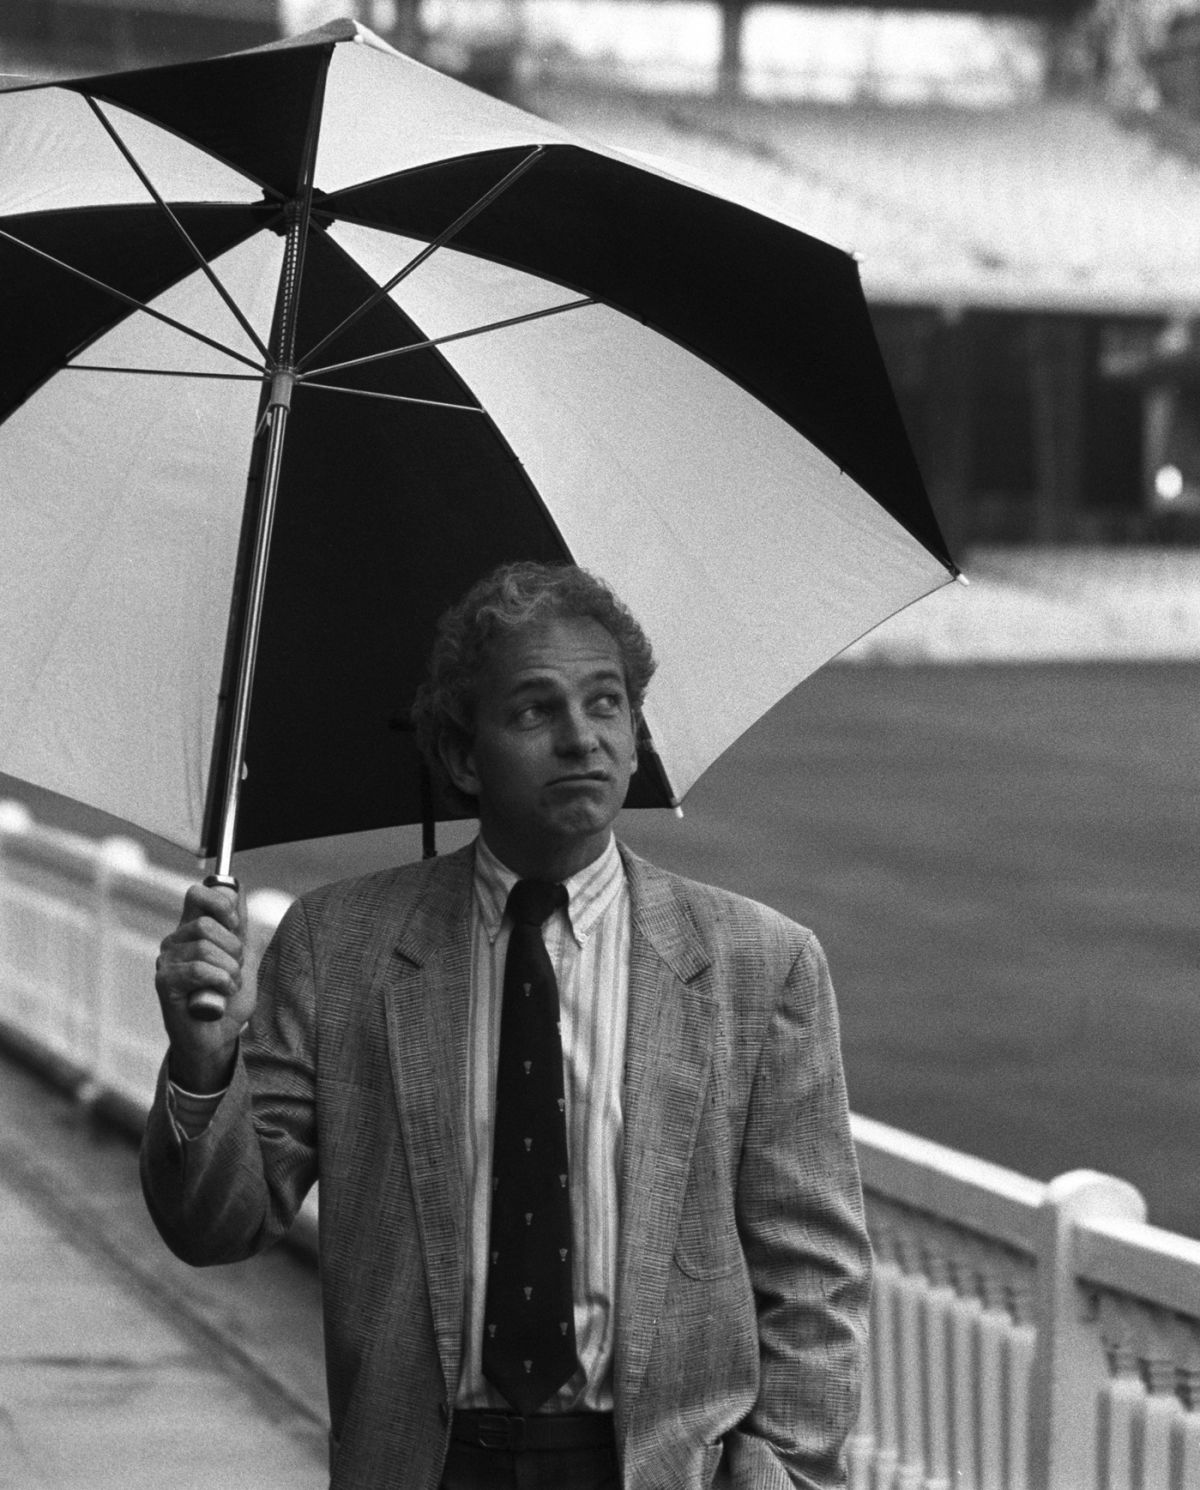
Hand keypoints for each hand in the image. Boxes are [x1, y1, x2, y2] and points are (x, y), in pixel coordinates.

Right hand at [155, 880, 251, 1091]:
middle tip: (236, 968)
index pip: (197, 894)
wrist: (217, 1038)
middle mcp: (175, 941)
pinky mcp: (164, 982)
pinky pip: (197, 970)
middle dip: (233, 947)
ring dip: (229, 969)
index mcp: (193, 929)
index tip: (236, 925)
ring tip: (230, 985)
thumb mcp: (244, 958)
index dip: (222, 904)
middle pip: (206, 923)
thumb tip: (237, 890)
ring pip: (203, 947)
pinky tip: (223, 993)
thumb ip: (241, 928)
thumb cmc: (228, 999)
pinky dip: (220, 981)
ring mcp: (167, 961)